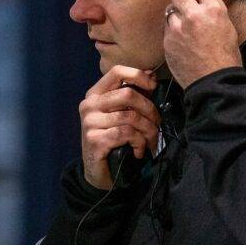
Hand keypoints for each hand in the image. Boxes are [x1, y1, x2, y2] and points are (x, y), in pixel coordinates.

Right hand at [78, 65, 160, 189]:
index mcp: (95, 94)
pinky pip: (126, 134)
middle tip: (156, 124)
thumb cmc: (114, 141)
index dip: (138, 75)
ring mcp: (90, 122)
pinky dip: (139, 143)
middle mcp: (89, 105)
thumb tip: (151, 75)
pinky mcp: (94, 139)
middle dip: (149, 109)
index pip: (116, 71)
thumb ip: (135, 96)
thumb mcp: (124, 115)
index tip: (153, 87)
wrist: (99, 173)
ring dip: (148, 131)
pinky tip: (139, 151)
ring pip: (130, 116)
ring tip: (151, 141)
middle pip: (128, 94)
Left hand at [164, 0, 241, 88]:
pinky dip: (172, 32)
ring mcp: (177, 29)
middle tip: (187, 9)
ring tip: (185, 28)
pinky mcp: (167, 42)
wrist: (214, 82)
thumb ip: (214, 11)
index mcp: (213, 10)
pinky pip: (167, 29)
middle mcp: (193, 15)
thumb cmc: (225, 57)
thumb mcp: (228, 28)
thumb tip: (202, 0)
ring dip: (176, 16)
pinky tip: (181, 41)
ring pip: (169, 11)